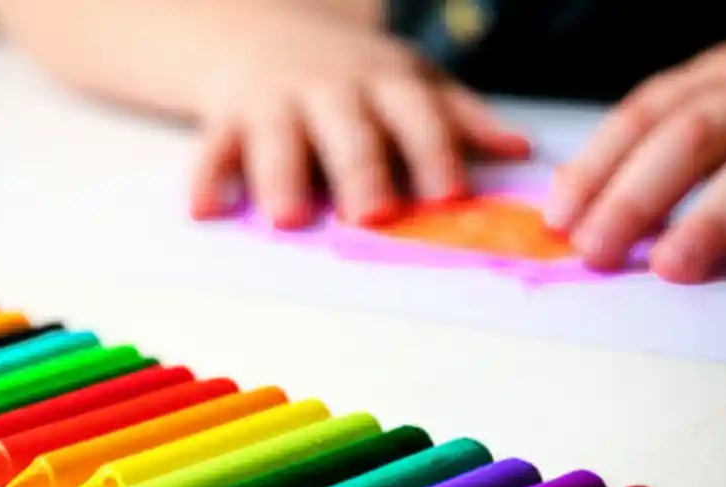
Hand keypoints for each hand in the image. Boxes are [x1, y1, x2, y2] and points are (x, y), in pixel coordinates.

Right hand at [188, 4, 529, 227]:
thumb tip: (520, 149)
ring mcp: (275, 102)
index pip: (415, 114)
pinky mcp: (226, 119)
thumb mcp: (410, 81)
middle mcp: (329, 90)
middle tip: (374, 213)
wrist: (261, 29)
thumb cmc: (351, 74)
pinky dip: (207, 178)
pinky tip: (204, 210)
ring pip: (279, 139)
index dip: (432, 151)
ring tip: (288, 218)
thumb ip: (459, 117)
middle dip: (361, 169)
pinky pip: (214, 149)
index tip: (448, 193)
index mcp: (383, 82)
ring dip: (282, 176)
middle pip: (348, 130)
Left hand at [548, 37, 725, 283]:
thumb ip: (656, 148)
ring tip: (671, 267)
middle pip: (693, 136)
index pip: (643, 117)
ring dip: (712, 217)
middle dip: (637, 197)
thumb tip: (567, 200)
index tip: (561, 221)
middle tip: (598, 251)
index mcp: (721, 75)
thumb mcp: (724, 111)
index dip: (597, 168)